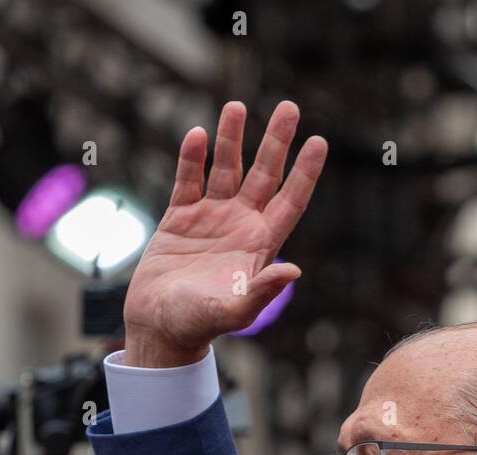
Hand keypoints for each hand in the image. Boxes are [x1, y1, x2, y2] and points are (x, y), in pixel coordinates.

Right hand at [122, 99, 327, 365]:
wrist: (158, 327)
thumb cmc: (198, 325)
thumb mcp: (233, 312)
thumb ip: (262, 291)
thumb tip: (294, 271)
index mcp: (259, 246)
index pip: (289, 202)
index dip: (304, 173)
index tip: (318, 142)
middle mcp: (239, 225)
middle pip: (263, 175)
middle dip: (276, 142)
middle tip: (289, 107)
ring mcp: (210, 218)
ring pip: (225, 168)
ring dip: (231, 138)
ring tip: (237, 106)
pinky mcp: (179, 218)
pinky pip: (188, 180)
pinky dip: (192, 158)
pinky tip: (197, 135)